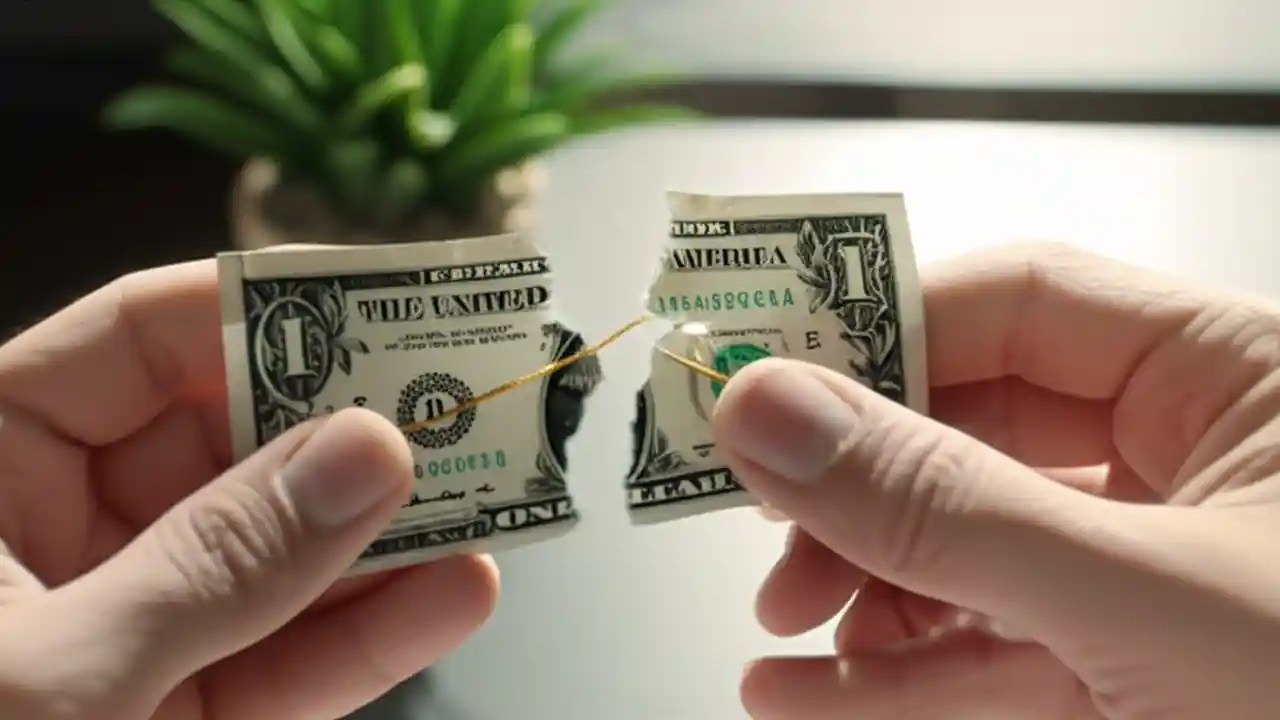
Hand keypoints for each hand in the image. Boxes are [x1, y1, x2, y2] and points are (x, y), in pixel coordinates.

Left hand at [0, 260, 498, 718]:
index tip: (387, 304)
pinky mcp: (185, 716)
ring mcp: (137, 629)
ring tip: (498, 490)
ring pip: (284, 552)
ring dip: (394, 529)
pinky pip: (293, 658)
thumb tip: (361, 453)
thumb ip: (215, 566)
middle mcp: (62, 537)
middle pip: (236, 442)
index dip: (267, 313)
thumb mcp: (57, 679)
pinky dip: (375, 632)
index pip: (140, 344)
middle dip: (356, 428)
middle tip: (469, 401)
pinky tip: (456, 591)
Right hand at [713, 243, 1279, 718]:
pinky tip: (811, 691)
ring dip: (861, 589)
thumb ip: (951, 507)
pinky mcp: (1121, 675)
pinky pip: (988, 653)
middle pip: (970, 428)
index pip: (1013, 303)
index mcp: (1232, 379)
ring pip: (967, 550)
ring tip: (781, 627)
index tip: (761, 376)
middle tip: (765, 514)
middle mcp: (1186, 463)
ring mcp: (1148, 576)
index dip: (875, 330)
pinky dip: (894, 676)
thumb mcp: (1152, 599)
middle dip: (856, 483)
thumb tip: (775, 413)